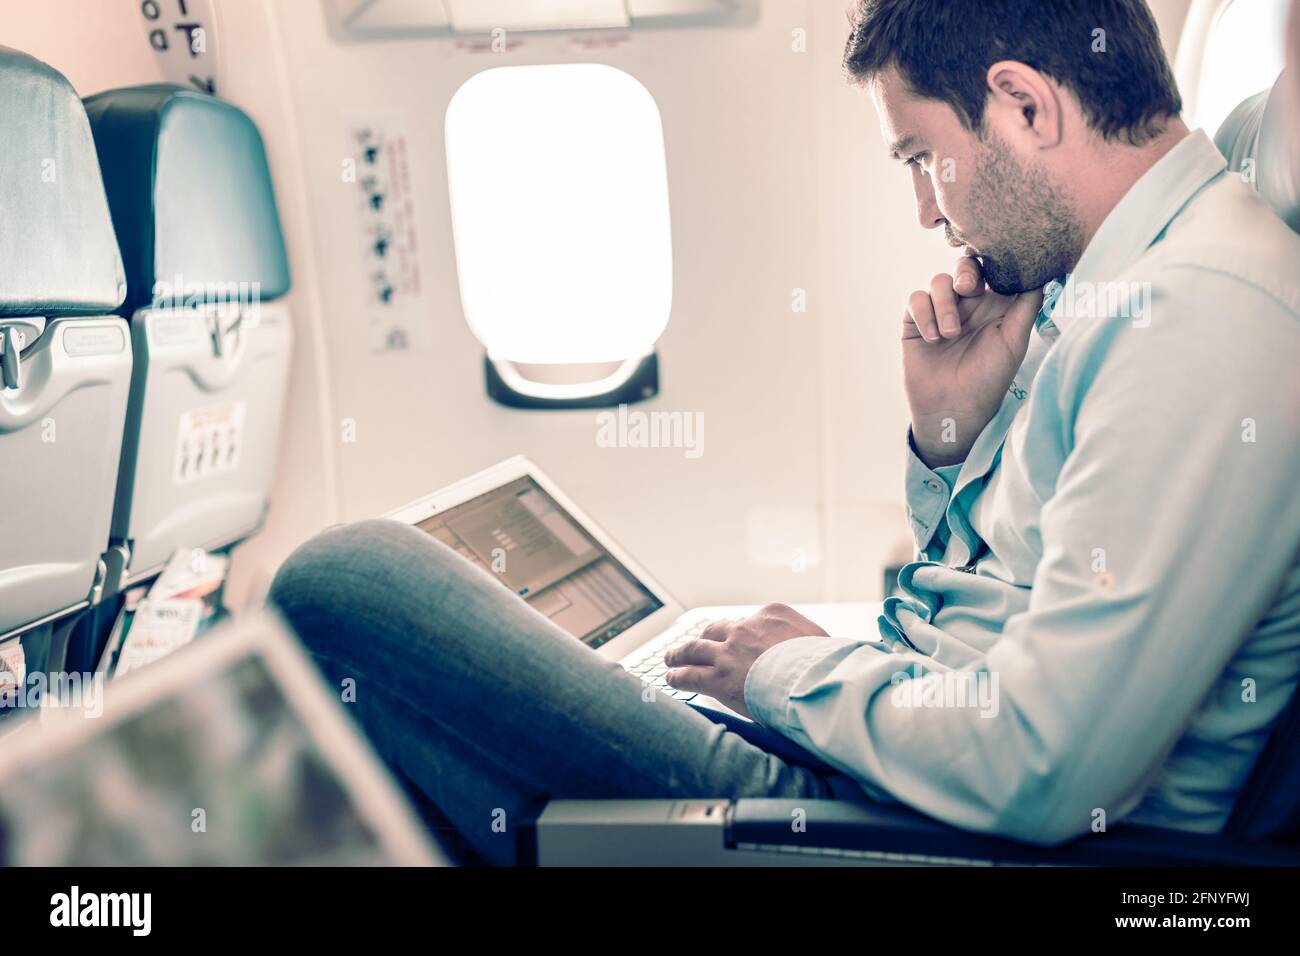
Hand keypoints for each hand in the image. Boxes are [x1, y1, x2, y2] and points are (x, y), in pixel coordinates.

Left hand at [663, 604, 828, 718]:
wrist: (813, 680)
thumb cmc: (825, 664)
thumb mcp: (822, 640)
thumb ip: (810, 639)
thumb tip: (819, 647)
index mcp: (772, 614)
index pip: (751, 621)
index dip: (742, 633)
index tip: (739, 639)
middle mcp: (746, 628)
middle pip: (718, 629)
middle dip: (707, 637)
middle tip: (700, 643)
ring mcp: (729, 652)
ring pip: (695, 648)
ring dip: (680, 653)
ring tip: (671, 657)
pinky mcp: (718, 677)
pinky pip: (690, 675)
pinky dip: (677, 675)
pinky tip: (671, 677)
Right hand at [903, 257, 1043, 466]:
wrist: (953, 409)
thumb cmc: (989, 379)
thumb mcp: (1015, 341)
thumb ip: (1027, 305)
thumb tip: (1044, 271)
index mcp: (995, 305)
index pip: (994, 269)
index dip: (993, 261)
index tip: (995, 267)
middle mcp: (968, 304)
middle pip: (964, 266)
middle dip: (965, 271)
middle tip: (967, 288)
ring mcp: (940, 312)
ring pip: (938, 281)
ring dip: (944, 304)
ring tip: (950, 334)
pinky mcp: (916, 322)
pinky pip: (916, 300)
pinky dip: (924, 314)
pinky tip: (933, 339)